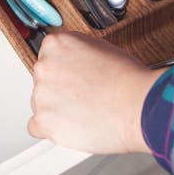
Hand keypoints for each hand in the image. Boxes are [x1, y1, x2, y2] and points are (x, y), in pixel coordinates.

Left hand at [28, 32, 160, 152]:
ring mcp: (41, 94)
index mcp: (56, 44)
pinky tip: (70, 125)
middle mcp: (44, 66)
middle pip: (42, 80)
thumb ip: (77, 52)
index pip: (48, 56)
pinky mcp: (44, 121)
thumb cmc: (127, 79)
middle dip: (59, 88)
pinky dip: (50, 129)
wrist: (137, 106)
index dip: (64, 69)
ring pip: (40, 103)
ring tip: (84, 111)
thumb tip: (70, 60)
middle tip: (82, 96)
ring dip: (56, 108)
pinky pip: (36, 127)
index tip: (73, 78)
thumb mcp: (101, 47)